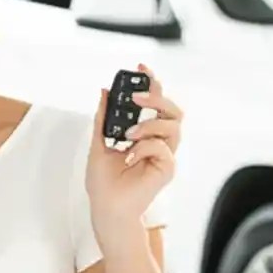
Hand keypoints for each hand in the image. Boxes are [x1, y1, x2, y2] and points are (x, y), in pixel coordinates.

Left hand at [86, 63, 182, 234]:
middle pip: (173, 110)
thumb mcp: (98, 142)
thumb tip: (104, 91)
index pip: (156, 102)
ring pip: (173, 126)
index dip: (153, 82)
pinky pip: (163, 148)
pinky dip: (144, 147)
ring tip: (128, 134)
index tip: (141, 66)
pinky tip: (128, 157)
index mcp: (145, 132)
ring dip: (149, 124)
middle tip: (136, 96)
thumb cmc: (103, 179)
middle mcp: (159, 141)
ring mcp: (165, 154)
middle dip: (157, 97)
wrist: (105, 206)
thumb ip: (103, 117)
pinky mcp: (167, 168)